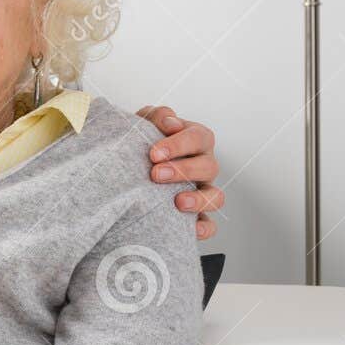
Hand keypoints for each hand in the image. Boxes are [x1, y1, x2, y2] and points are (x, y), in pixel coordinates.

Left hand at [136, 105, 222, 240]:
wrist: (128, 169)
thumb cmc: (142, 143)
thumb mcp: (144, 124)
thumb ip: (155, 116)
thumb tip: (169, 121)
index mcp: (195, 140)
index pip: (197, 138)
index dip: (178, 145)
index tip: (154, 153)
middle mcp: (203, 164)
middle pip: (208, 167)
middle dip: (183, 170)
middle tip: (156, 174)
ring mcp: (202, 190)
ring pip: (216, 196)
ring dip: (199, 199)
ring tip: (177, 201)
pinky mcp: (196, 214)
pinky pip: (210, 224)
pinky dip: (204, 228)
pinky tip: (191, 228)